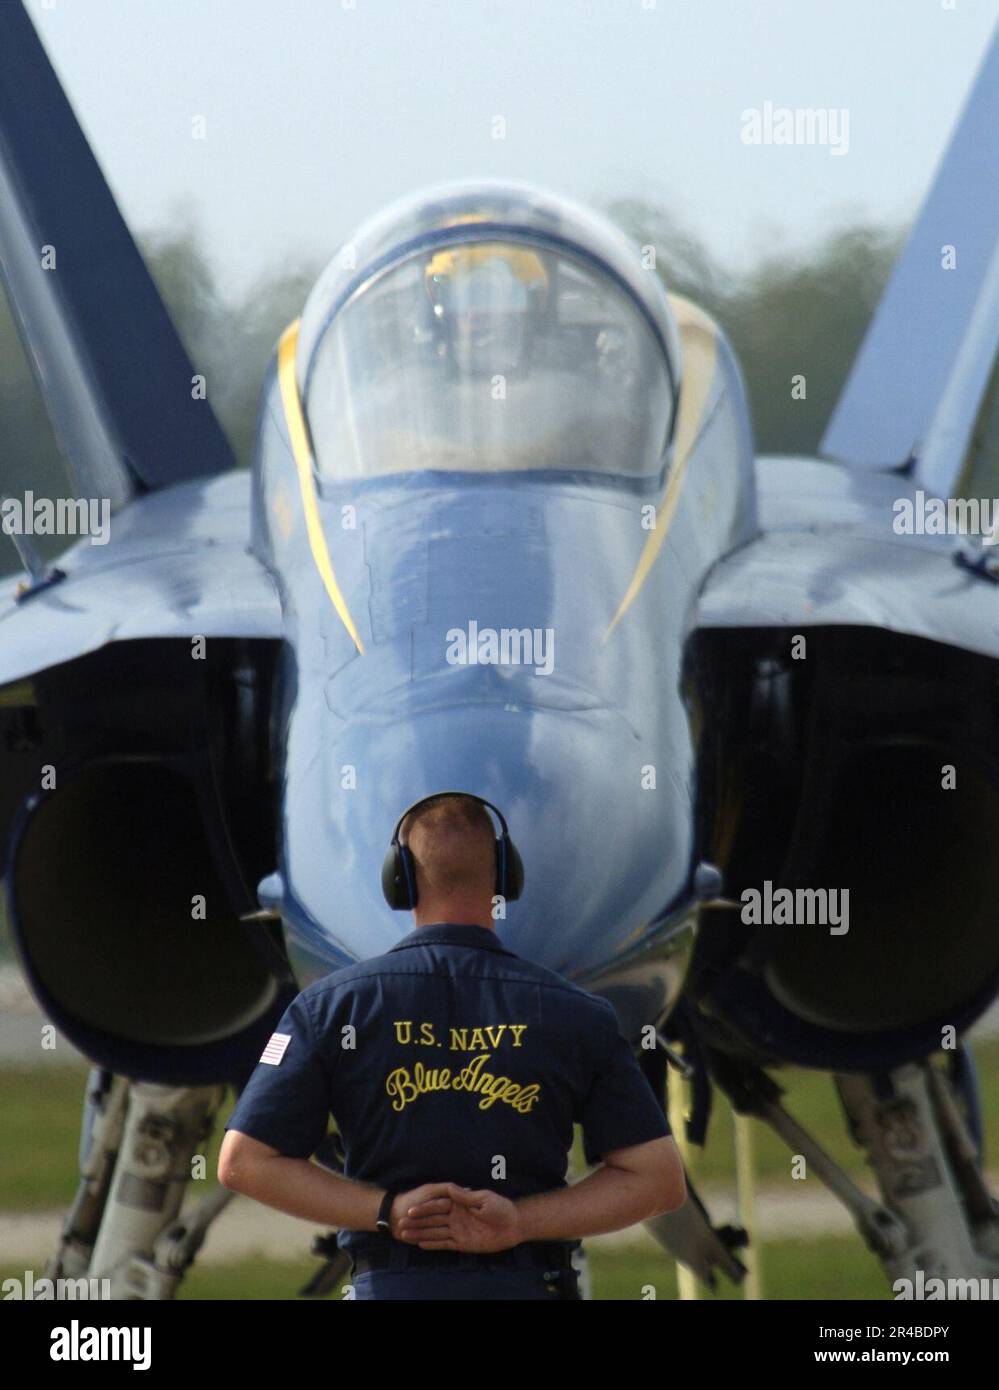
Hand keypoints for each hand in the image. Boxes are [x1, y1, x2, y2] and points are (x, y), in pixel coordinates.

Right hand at [396, 1183, 520, 1252]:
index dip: (424, 1208)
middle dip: (417, 1221)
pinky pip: (444, 1244)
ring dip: (420, 1233)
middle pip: (432, 1219)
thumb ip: (466, 1196)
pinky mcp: (462, 1244)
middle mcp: (455, 1217)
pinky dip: (432, 1244)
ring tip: (405, 1235)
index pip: (437, 1205)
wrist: (514, 1226)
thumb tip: (451, 1187)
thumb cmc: (501, 1208)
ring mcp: (458, 1231)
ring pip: (435, 1232)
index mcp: (459, 1204)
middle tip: (401, 1223)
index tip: (410, 1209)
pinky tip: (420, 1243)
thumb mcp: (484, 1198)